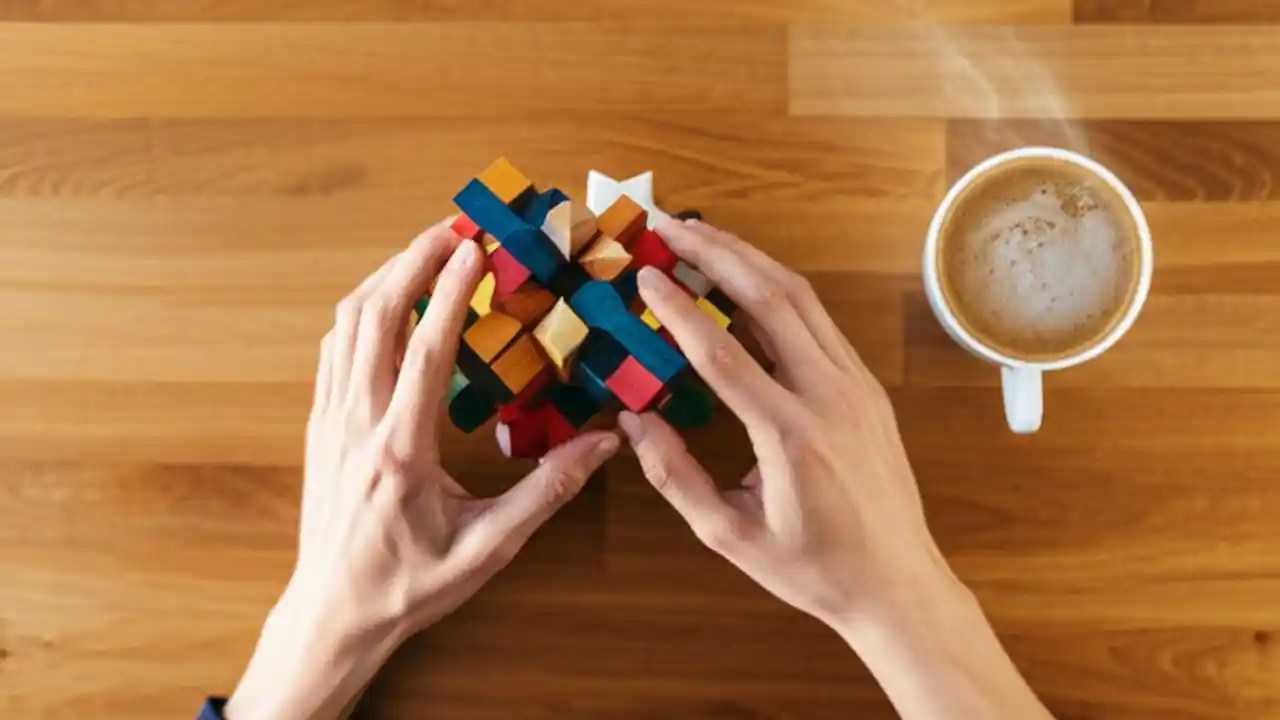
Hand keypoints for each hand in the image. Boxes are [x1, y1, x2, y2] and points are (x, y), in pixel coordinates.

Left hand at [227, 221, 618, 719]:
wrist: (333, 615)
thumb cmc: (410, 586)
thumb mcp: (489, 549)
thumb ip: (547, 494)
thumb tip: (603, 446)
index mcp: (400, 452)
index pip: (425, 352)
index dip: (449, 292)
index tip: (475, 247)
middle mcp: (356, 425)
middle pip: (374, 317)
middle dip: (412, 261)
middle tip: (454, 226)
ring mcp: (329, 422)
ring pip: (345, 325)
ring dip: (384, 277)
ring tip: (426, 249)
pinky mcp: (319, 426)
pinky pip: (333, 348)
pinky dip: (361, 309)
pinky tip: (386, 300)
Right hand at [622, 217, 1050, 718]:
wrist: (897, 583)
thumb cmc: (812, 568)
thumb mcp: (729, 535)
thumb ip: (675, 477)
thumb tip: (633, 419)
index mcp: (791, 435)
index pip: (723, 353)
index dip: (678, 309)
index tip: (643, 274)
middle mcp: (831, 395)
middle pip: (771, 298)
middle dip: (716, 252)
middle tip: (668, 226)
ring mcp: (856, 384)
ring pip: (801, 297)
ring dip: (748, 258)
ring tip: (700, 235)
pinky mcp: (866, 385)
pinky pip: (818, 320)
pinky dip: (776, 288)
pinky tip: (744, 279)